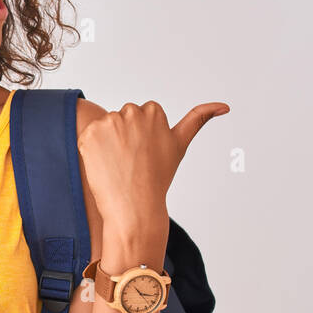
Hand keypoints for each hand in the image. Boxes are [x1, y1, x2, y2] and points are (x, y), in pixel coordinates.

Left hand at [77, 99, 229, 228]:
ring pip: (104, 129)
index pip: (140, 115)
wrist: (135, 206)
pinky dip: (92, 151)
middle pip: (121, 119)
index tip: (146, 154)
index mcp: (152, 110)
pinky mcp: (89, 135)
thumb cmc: (158, 178)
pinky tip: (104, 166)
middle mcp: (131, 112)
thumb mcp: (180, 144)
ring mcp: (108, 123)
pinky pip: (87, 138)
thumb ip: (199, 119)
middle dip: (124, 137)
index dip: (141, 137)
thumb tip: (224, 106)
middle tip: (131, 162)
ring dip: (107, 144)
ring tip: (118, 166)